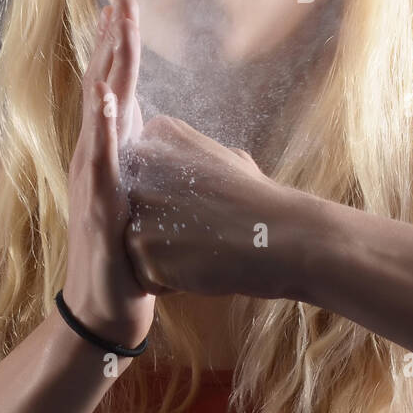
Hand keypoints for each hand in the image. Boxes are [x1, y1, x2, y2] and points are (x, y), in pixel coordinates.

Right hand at [61, 0, 152, 348]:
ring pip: (98, 113)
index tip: (122, 5)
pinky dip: (103, 126)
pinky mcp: (97, 206)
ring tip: (113, 30)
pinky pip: (99, 160)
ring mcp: (91, 180)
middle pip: (102, 87)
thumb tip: (176, 144)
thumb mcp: (150, 202)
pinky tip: (107, 99)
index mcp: (109, 152)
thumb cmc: (132, 256)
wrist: (108, 309)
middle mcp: (94, 157)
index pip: (113, 88)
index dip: (116, 47)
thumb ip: (159, 169)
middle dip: (110, 41)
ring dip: (106, 69)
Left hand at [123, 114, 305, 300]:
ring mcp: (137, 204)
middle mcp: (140, 162)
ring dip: (164, 253)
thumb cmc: (258, 200)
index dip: (172, 193)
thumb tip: (177, 162)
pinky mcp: (141, 246)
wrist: (279, 235)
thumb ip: (187, 156)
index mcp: (160, 133)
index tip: (203, 197)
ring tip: (202, 245)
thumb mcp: (224, 156)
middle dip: (161, 223)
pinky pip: (145, 272)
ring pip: (136, 240)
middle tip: (203, 225)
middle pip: (133, 205)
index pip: (142, 171)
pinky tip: (199, 264)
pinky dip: (169, 279)